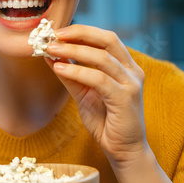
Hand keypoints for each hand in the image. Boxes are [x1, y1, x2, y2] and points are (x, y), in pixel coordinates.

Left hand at [44, 25, 149, 167]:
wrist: (123, 151)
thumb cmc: (106, 122)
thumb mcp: (84, 94)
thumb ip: (71, 75)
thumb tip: (50, 56)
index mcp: (125, 66)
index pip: (105, 38)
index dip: (82, 31)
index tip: (57, 31)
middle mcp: (132, 71)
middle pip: (107, 39)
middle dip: (79, 33)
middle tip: (54, 35)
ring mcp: (131, 84)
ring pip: (101, 57)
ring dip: (73, 51)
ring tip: (51, 50)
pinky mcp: (125, 99)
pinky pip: (99, 79)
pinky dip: (77, 71)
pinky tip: (59, 69)